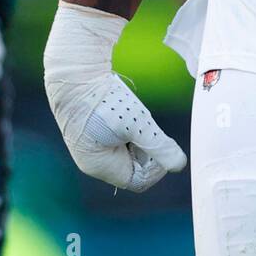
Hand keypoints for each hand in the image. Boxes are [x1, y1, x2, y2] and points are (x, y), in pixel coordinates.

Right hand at [44, 2, 185, 191]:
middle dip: (146, 150)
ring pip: (125, 152)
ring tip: (133, 117)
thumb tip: (180, 165)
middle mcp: (92, 162)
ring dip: (136, 137)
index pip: (139, 181)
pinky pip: (115, 140)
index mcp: (100, 167)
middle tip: (146, 128)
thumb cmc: (105, 101)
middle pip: (132, 168)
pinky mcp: (89, 133)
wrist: (75, 74)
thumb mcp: (138, 125)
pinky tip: (125, 113)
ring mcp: (88, 148)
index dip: (156, 167)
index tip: (160, 144)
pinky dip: (126, 129)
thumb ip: (160, 147)